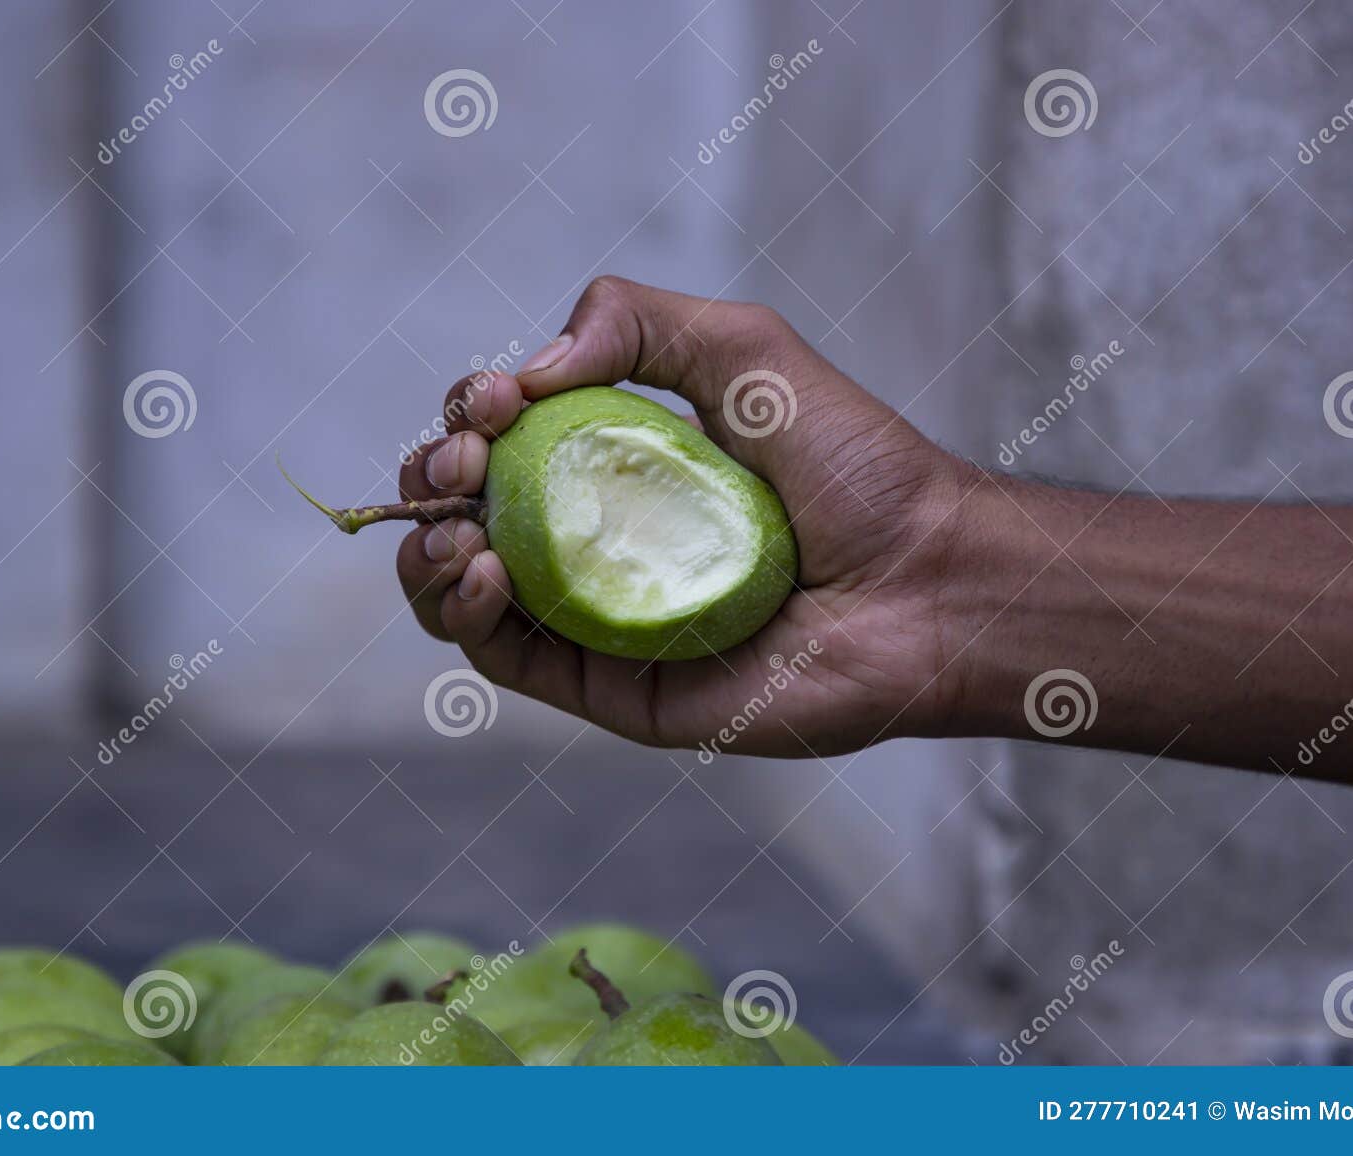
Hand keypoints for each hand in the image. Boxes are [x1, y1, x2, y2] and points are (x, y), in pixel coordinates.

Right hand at [395, 276, 965, 756]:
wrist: (923, 579)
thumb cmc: (852, 466)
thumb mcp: (743, 349)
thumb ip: (635, 321)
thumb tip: (528, 373)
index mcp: (620, 466)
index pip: (504, 442)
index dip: (471, 418)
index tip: (490, 402)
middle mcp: (600, 541)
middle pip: (469, 515)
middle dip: (436, 481)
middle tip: (462, 466)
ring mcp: (600, 619)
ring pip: (466, 594)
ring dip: (429, 553)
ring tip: (455, 528)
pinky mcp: (610, 690)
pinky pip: (510, 661)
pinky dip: (470, 618)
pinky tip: (484, 570)